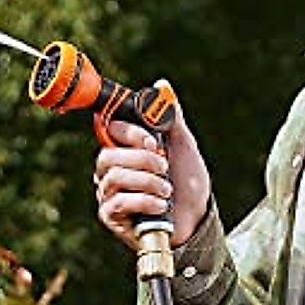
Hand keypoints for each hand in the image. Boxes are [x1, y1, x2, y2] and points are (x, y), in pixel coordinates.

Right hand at [94, 102, 210, 249]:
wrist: (196, 219)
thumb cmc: (187, 183)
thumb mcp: (183, 145)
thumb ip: (170, 117)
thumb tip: (161, 85)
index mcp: (126, 147)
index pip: (110, 130)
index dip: (130, 133)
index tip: (153, 141)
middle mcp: (112, 168)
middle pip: (108, 155)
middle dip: (142, 160)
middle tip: (164, 167)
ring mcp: (109, 192)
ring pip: (114, 178)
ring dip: (147, 182)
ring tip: (167, 190)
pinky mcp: (111, 216)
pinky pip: (117, 202)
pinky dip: (144, 201)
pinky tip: (161, 205)